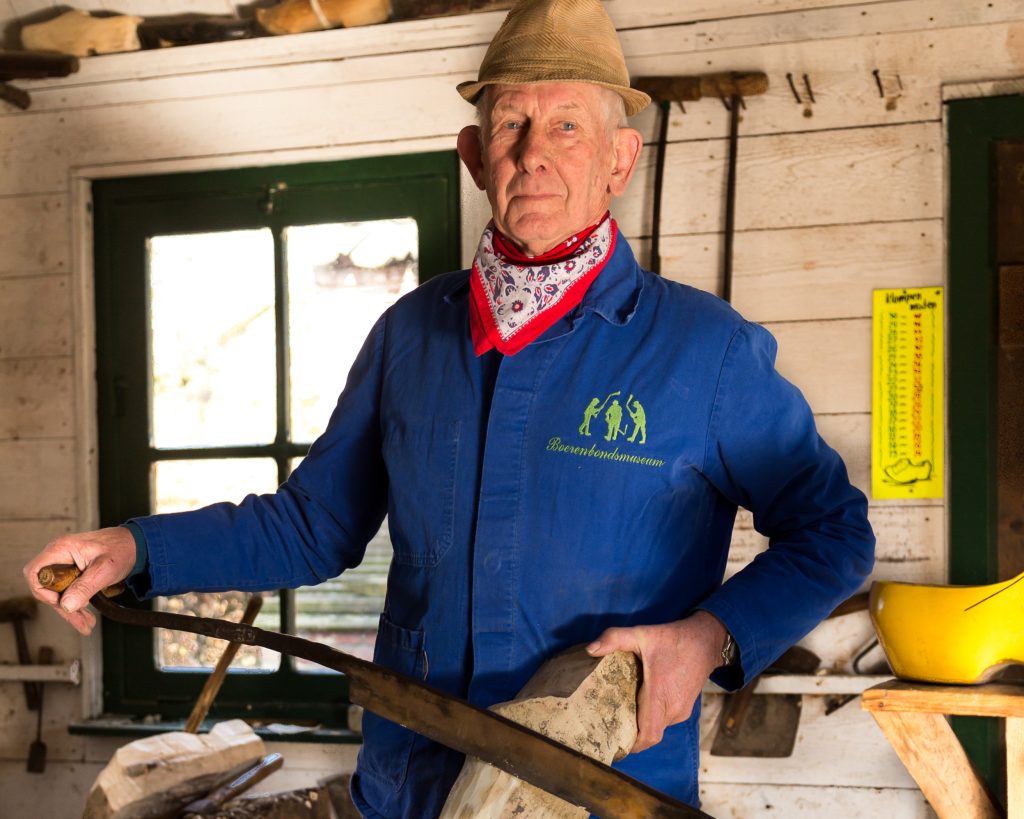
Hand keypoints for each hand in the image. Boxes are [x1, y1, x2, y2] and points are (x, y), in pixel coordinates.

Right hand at [22, 527, 136, 635]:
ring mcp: (66, 564)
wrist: (137, 544)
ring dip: (71, 610)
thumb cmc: (122, 549)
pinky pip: (69, 591)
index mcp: (62, 549)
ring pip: (59, 592)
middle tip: (79, 620)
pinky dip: (77, 605)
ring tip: (86, 624)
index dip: (43, 590)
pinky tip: (86, 617)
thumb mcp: (105, 569)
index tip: (61, 602)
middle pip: (47, 587)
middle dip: (62, 607)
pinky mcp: (74, 572)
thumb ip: (85, 586)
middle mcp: (60, 556)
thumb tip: (67, 605)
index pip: (35, 572)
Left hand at [586, 611, 726, 752]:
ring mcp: (681, 711)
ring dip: (641, 726)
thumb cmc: (672, 639)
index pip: (648, 735)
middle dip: (630, 735)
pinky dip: (651, 719)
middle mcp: (672, 709)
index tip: (613, 742)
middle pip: (650, 735)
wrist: (706, 641)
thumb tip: (589, 649)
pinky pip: (665, 721)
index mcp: (660, 695)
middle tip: (609, 727)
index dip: (631, 744)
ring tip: (620, 715)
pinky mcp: (684, 709)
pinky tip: (638, 705)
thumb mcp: (641, 634)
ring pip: (657, 729)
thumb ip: (614, 639)